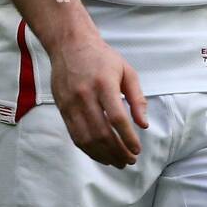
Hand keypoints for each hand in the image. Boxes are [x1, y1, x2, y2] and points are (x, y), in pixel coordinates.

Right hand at [50, 28, 148, 168]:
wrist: (69, 44)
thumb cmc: (102, 58)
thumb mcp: (126, 71)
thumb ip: (137, 98)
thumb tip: (143, 125)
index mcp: (104, 84)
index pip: (116, 118)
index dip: (128, 138)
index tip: (137, 150)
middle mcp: (85, 95)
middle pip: (101, 132)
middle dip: (117, 151)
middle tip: (130, 160)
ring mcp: (71, 103)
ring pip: (86, 138)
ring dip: (103, 155)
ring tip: (118, 162)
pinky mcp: (63, 109)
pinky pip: (75, 136)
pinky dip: (89, 150)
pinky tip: (101, 155)